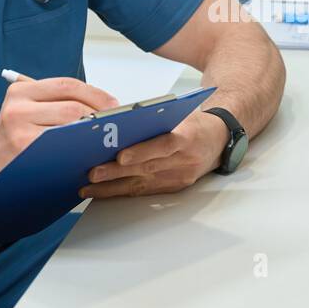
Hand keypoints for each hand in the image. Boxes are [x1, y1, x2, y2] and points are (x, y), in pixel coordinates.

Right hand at [0, 76, 119, 177]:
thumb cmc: (13, 139)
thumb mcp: (24, 111)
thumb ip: (53, 102)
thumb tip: (102, 103)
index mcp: (21, 91)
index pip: (67, 85)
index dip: (96, 94)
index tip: (114, 104)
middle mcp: (17, 107)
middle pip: (73, 106)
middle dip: (99, 115)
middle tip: (116, 124)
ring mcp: (19, 130)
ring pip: (70, 125)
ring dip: (93, 132)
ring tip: (107, 136)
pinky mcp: (24, 150)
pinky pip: (62, 146)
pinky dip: (81, 148)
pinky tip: (91, 151)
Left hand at [79, 109, 228, 199]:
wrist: (219, 141)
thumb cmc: (194, 124)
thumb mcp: (178, 114)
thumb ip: (151, 120)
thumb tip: (114, 124)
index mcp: (188, 136)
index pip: (164, 145)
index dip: (142, 152)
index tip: (120, 156)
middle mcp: (184, 160)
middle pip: (147, 168)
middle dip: (116, 172)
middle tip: (92, 173)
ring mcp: (179, 177)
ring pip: (142, 183)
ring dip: (113, 187)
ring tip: (89, 187)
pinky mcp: (174, 188)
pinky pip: (145, 191)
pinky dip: (122, 191)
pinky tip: (103, 192)